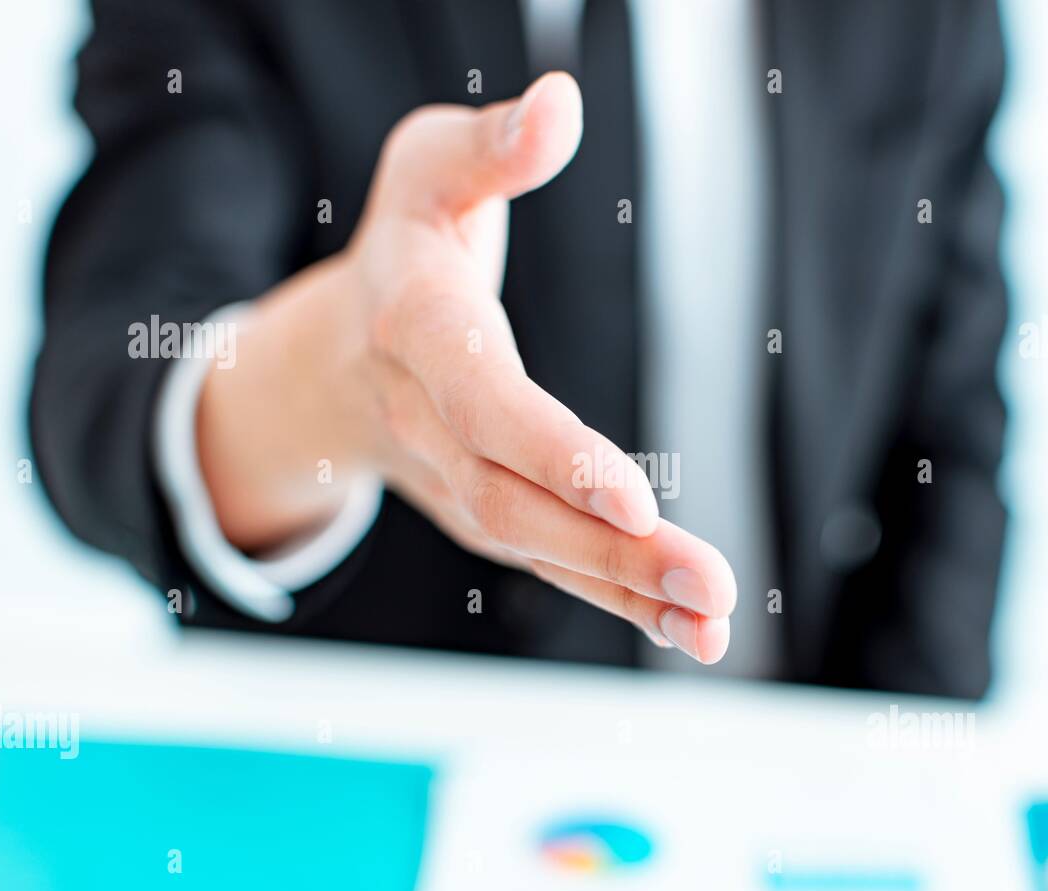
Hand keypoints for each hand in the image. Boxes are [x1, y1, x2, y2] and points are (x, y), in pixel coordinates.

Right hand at [197, 73, 735, 662]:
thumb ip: (491, 148)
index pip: (481, 401)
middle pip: (513, 501)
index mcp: (415, 328)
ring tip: (713, 618)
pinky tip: (690, 627)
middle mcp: (428, 424)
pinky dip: (620, 603)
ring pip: (537, 549)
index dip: (549, 450)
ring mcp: (454, 481)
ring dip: (627, 591)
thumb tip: (561, 104)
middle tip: (707, 584)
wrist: (334, 359)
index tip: (631, 494)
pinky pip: (553, 565)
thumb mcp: (427, 171)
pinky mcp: (490, 513)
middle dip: (608, 551)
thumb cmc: (405, 248)